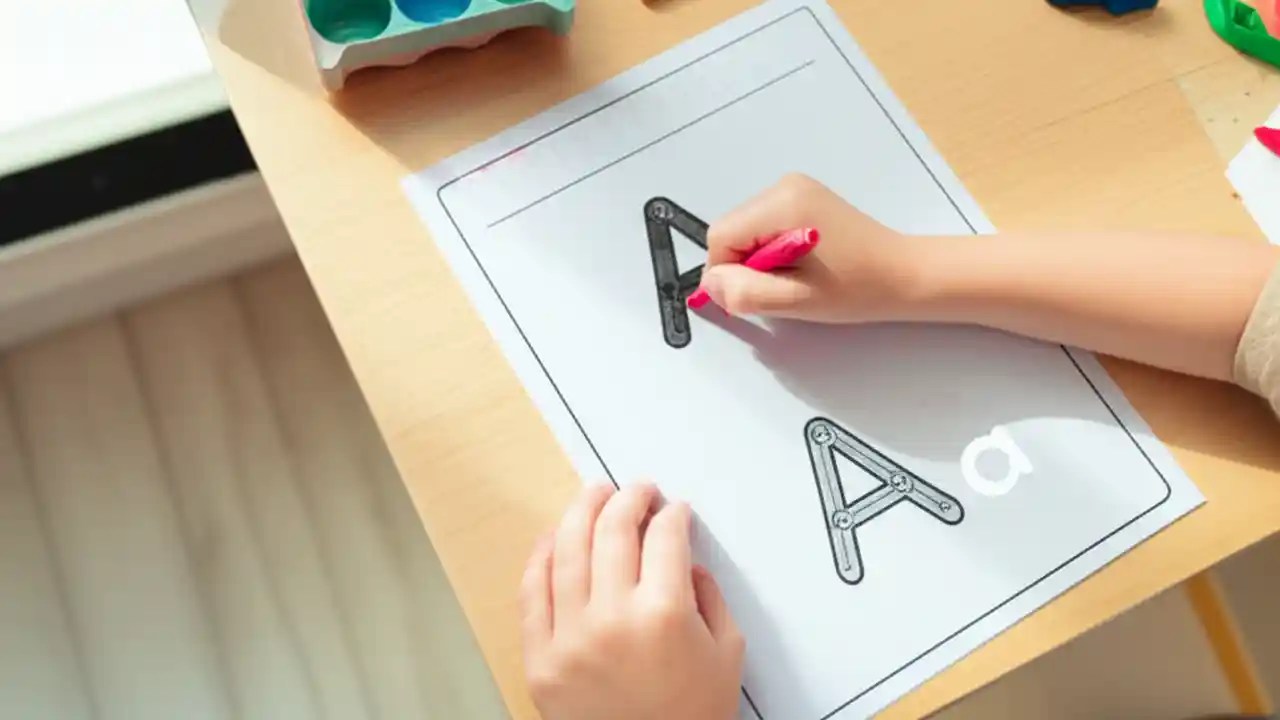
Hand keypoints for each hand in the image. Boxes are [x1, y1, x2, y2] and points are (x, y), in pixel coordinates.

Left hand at [520, 484, 744, 719]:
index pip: (664, 537)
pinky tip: (553, 537)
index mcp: (665, 614)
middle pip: (614, 531)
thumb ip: (709, 596)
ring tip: (593, 495)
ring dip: (581, 512)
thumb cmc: (692, 717)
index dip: (671, 515)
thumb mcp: (727, 653)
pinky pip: (532, 592)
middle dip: (628, 499)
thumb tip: (682, 559)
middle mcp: (614, 618)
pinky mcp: (540, 659)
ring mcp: (571, 637)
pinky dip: (540, 557)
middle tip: (636, 490)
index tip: (674, 510)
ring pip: (568, 551)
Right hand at [699, 173, 927, 321]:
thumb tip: (710, 284)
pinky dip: (770, 250)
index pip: (720, 237)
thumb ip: (746, 292)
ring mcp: (793, 189)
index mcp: (783, 204)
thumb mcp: (796, 300)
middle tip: (784, 285)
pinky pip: (762, 226)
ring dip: (758, 259)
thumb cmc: (858, 288)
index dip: (727, 273)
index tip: (757, 294)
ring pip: (744, 230)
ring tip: (797, 274)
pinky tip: (802, 262)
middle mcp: (784, 186)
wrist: (903, 274)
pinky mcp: (801, 198)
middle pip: (730, 231)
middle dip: (744, 265)